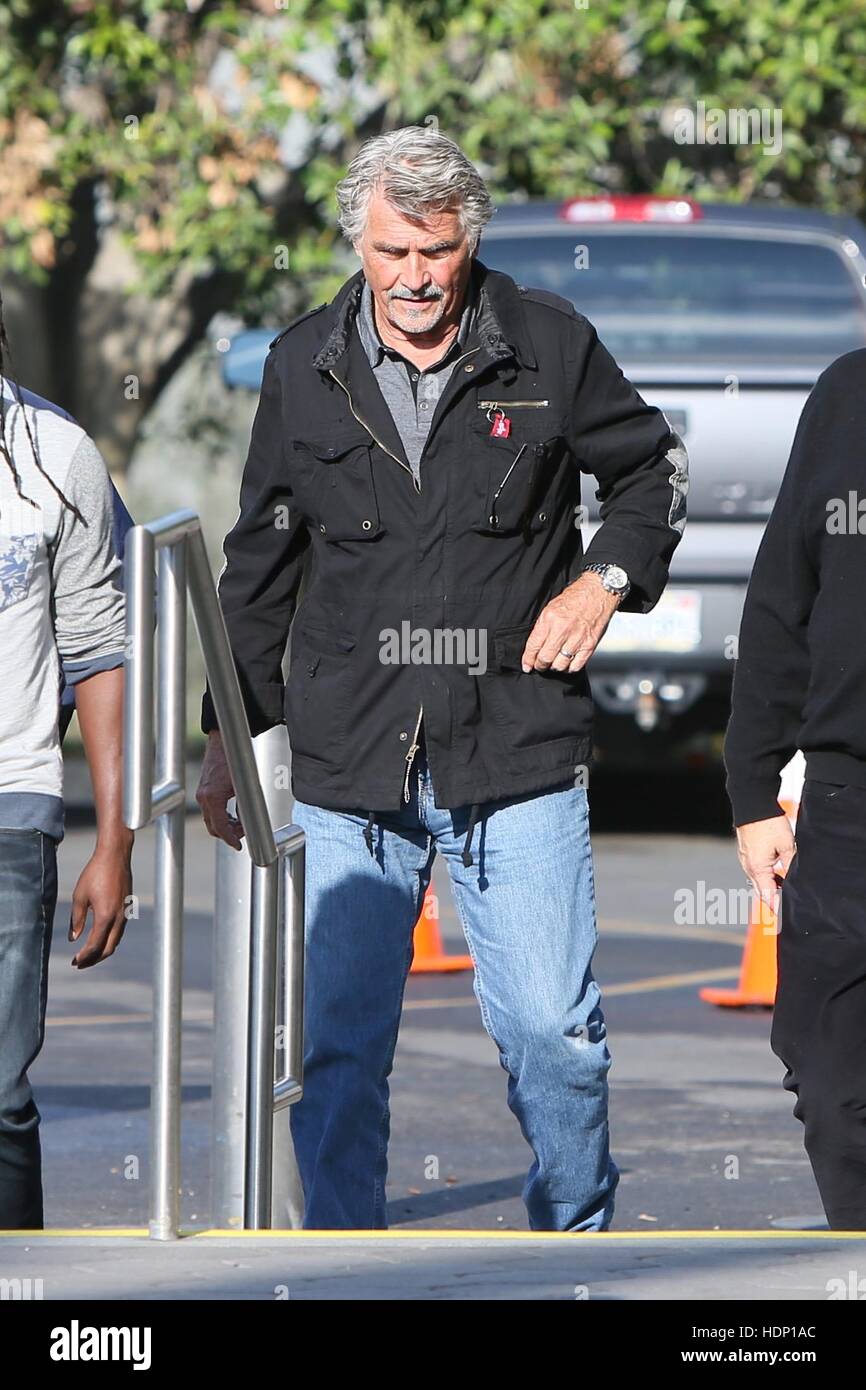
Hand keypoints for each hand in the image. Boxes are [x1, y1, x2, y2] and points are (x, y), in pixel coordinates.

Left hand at [69, 840, 132, 968]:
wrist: (115, 856)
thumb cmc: (95, 873)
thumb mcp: (80, 896)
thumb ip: (77, 919)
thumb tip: (73, 937)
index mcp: (105, 916)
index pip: (95, 945)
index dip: (84, 957)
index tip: (74, 961)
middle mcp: (118, 918)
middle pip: (108, 949)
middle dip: (94, 959)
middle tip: (80, 964)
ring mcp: (125, 914)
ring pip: (115, 941)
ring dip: (102, 951)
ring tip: (88, 955)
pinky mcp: (126, 908)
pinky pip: (119, 931)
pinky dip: (109, 940)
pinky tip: (99, 938)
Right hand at [196, 730, 244, 849]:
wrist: (223, 743)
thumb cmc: (235, 761)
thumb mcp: (244, 786)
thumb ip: (245, 806)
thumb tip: (251, 823)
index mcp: (212, 798)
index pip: (220, 827)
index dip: (230, 839)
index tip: (239, 846)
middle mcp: (203, 798)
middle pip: (213, 828)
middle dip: (228, 834)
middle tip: (244, 834)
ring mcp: (202, 795)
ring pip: (211, 820)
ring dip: (226, 826)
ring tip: (241, 825)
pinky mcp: (203, 791)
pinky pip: (210, 812)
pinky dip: (222, 818)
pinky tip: (234, 816)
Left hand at [522, 571, 622, 672]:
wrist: (598, 591)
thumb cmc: (575, 598)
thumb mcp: (551, 608)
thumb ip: (543, 628)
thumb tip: (535, 647)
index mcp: (549, 619)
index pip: (534, 646)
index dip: (528, 660)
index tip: (526, 666)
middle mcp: (562, 630)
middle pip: (545, 658)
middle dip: (540, 666)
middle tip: (540, 666)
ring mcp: (577, 638)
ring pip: (560, 665)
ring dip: (554, 667)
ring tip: (554, 664)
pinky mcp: (590, 644)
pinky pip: (576, 666)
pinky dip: (570, 668)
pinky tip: (567, 663)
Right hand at [735, 813, 796, 916]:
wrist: (752, 805)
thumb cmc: (768, 824)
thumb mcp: (787, 846)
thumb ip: (791, 866)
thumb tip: (794, 882)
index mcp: (757, 868)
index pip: (768, 895)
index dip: (776, 907)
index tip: (783, 917)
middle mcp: (748, 866)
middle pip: (761, 890)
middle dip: (773, 899)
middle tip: (785, 907)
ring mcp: (745, 859)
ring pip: (758, 880)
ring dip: (770, 886)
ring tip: (784, 888)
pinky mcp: (746, 853)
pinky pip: (755, 870)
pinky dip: (765, 875)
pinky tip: (777, 872)